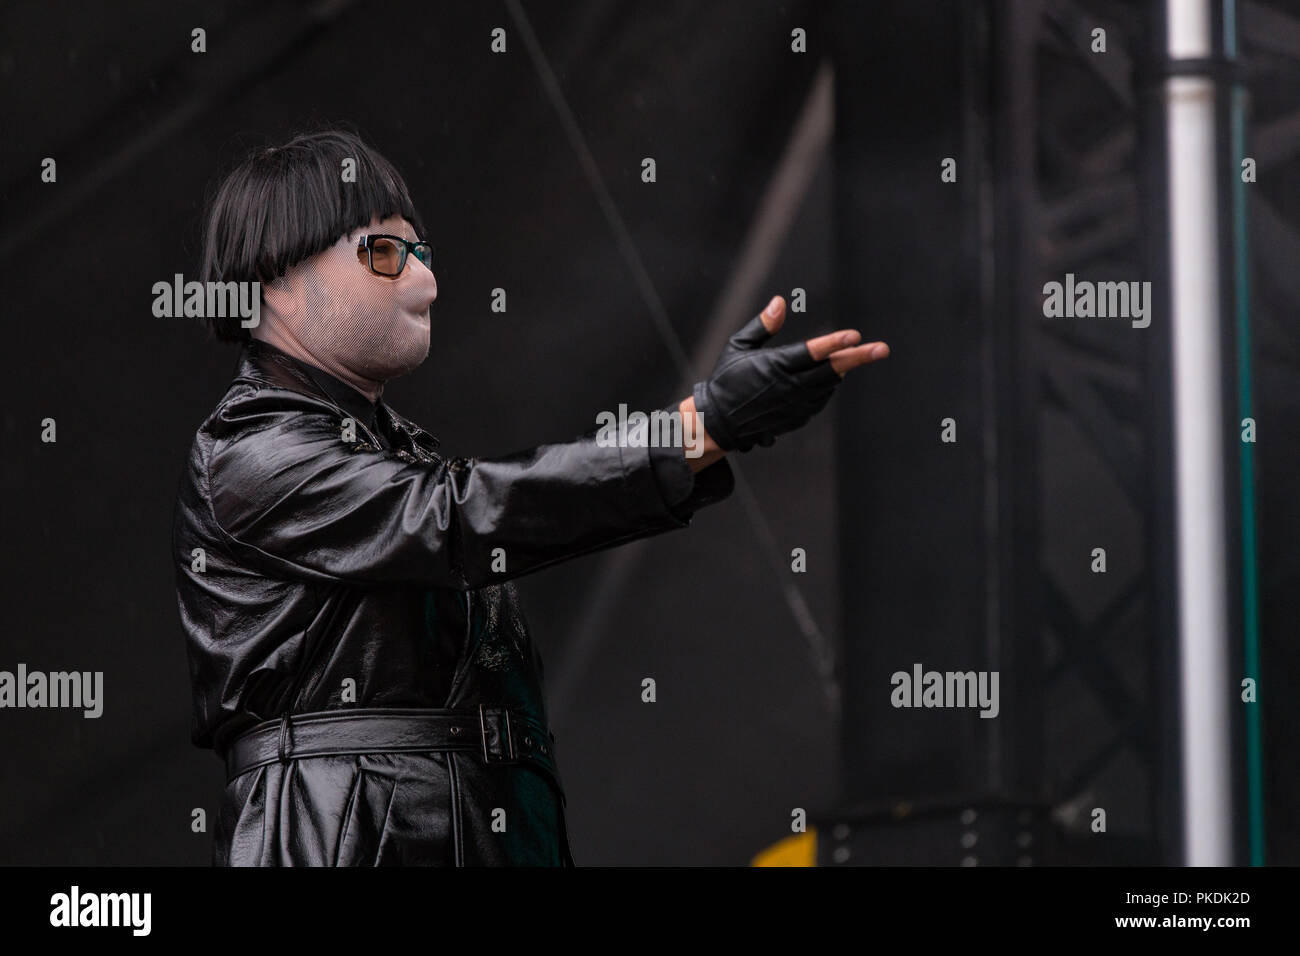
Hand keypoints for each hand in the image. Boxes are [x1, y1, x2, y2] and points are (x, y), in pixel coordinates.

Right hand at [683, 295, 887, 457]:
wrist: (719, 422)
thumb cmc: (727, 379)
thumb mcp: (738, 346)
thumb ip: (762, 325)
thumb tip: (780, 302)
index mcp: (774, 366)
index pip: (811, 353)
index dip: (835, 343)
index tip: (855, 335)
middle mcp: (789, 387)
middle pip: (831, 370)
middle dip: (858, 358)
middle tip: (882, 349)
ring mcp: (796, 404)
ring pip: (830, 384)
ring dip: (845, 369)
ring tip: (860, 354)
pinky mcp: (798, 417)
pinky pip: (821, 398)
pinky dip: (829, 385)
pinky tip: (832, 374)